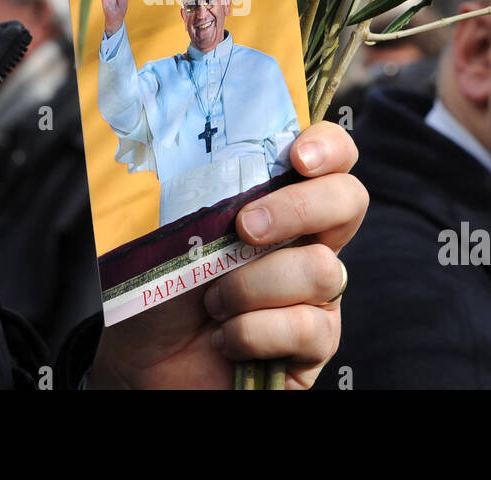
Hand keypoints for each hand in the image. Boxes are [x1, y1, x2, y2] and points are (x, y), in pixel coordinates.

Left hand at [88, 121, 366, 388]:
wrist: (141, 359)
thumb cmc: (155, 285)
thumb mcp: (168, 225)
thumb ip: (197, 183)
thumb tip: (195, 132)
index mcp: (279, 201)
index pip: (332, 157)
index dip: (328, 147)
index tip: (298, 157)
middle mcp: (308, 241)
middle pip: (349, 201)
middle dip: (298, 209)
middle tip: (244, 227)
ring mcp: (317, 295)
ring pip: (321, 270)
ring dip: (252, 285)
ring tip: (212, 302)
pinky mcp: (313, 347)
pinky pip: (309, 329)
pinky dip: (254, 331)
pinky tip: (223, 338)